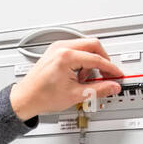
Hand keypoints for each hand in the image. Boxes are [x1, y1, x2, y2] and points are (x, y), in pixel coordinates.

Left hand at [8, 38, 123, 121]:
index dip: (110, 68)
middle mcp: (61, 47)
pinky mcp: (55, 51)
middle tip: (105, 74)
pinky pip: (75, 49)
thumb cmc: (43, 96)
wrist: (26, 98)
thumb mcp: (75, 95)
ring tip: (85, 79)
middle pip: (93, 45)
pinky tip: (78, 74)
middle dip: (102, 60)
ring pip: (84, 45)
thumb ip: (98, 89)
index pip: (96, 58)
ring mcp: (57, 47)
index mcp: (66, 56)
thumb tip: (112, 86)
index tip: (116, 75)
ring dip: (90, 60)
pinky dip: (81, 60)